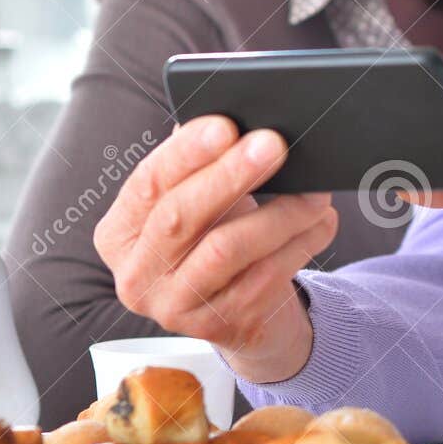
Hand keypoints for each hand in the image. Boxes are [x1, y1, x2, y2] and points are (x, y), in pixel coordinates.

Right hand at [92, 115, 338, 384]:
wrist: (241, 310)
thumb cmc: (217, 235)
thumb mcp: (200, 202)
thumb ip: (203, 164)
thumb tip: (236, 117)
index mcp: (120, 233)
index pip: (147, 184)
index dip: (185, 153)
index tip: (225, 124)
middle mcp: (136, 276)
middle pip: (180, 218)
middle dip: (231, 175)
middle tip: (274, 144)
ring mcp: (174, 308)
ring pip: (227, 250)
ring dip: (278, 213)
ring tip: (315, 189)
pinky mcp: (218, 327)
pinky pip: (264, 277)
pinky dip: (300, 244)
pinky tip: (322, 221)